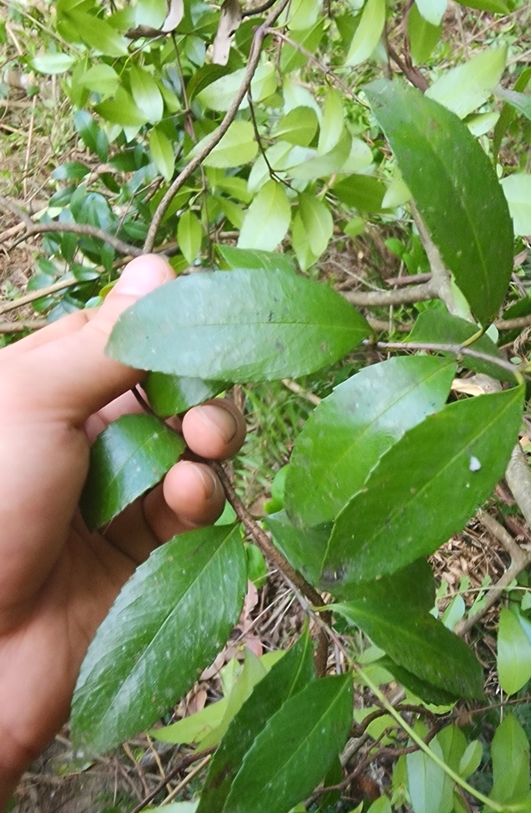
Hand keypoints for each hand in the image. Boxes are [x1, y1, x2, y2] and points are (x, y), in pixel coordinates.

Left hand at [0, 256, 244, 807]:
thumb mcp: (33, 400)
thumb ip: (105, 340)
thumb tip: (160, 266)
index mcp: (47, 385)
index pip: (128, 335)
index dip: (173, 327)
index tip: (214, 321)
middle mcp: (84, 432)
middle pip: (172, 389)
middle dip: (203, 388)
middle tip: (208, 402)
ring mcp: (115, 490)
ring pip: (192, 445)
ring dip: (210, 438)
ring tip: (207, 446)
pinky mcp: (144, 546)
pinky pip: (191, 505)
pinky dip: (200, 494)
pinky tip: (191, 495)